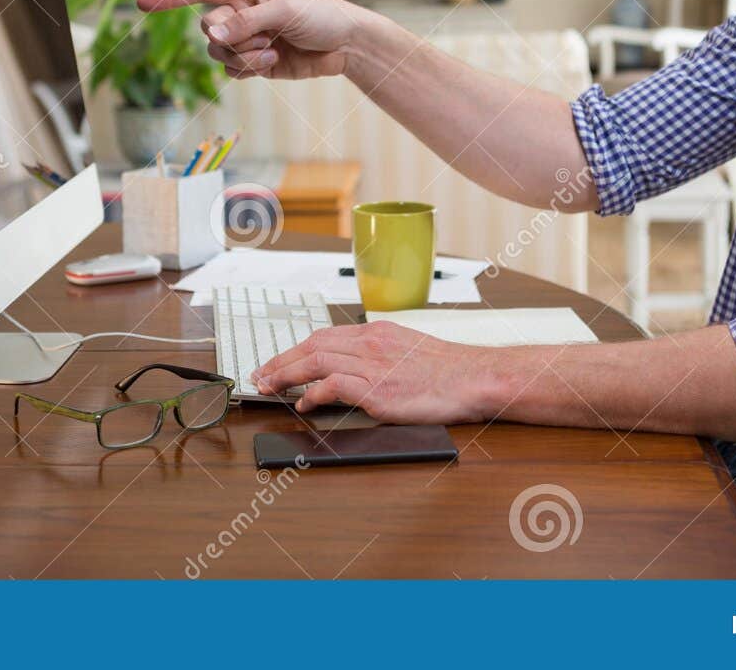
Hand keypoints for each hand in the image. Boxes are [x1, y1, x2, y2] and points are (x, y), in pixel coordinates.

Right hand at [136, 0, 371, 80]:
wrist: (347, 46)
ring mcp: (246, 39)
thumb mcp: (286, 11)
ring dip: (243, 56)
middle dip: (230, 37)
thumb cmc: (322, 15)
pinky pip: (232, 71)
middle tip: (263, 37)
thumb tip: (211, 35)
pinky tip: (273, 62)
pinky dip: (248, 70)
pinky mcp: (255, 63)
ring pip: (218, 53)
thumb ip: (247, 21)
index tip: (141, 3)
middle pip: (207, 28)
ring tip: (273, 51)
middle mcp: (241, 13)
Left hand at [253, 322, 507, 421]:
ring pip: (316, 361)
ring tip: (269, 387)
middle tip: (261, 374)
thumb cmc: (447, 370)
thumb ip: (378, 354)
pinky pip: (334, 386)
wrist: (474, 377)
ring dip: (286, 374)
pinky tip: (303, 402)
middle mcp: (371, 343)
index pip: (323, 336)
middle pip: (312, 345)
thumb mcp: (407, 349)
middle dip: (281, 360)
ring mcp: (374, 365)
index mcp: (377, 332)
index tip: (277, 361)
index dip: (295, 350)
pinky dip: (313, 393)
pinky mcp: (378, 390)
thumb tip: (352, 369)